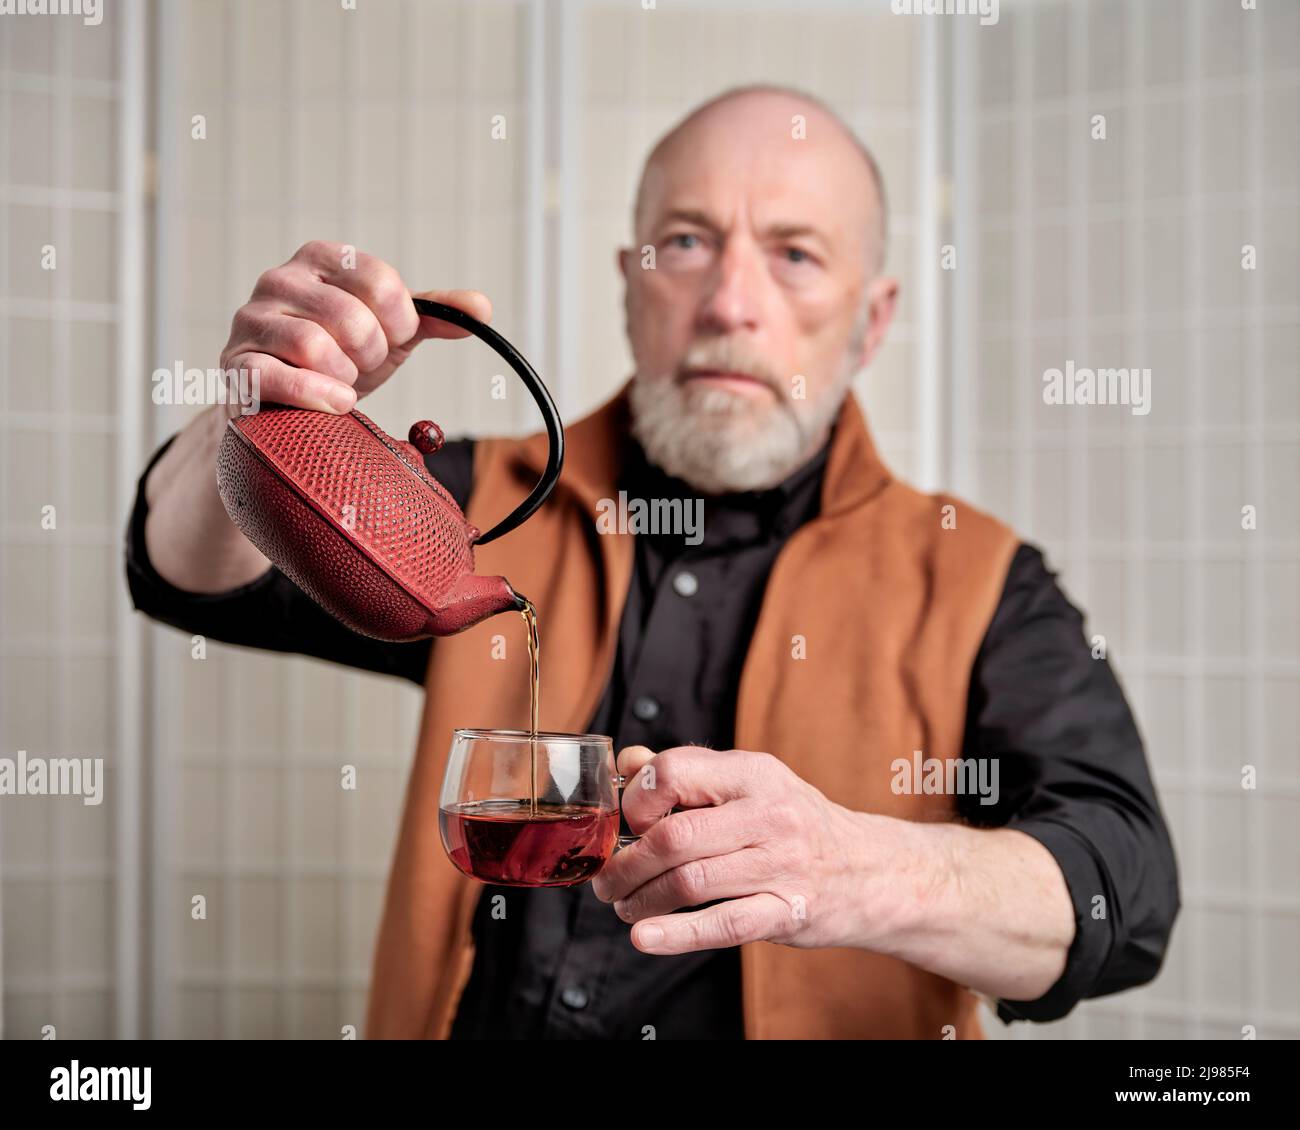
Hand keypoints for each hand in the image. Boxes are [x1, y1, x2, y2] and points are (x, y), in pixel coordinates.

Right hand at [218, 240, 491, 416]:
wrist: (293, 401)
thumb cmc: (345, 356)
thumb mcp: (393, 330)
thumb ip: (435, 315)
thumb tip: (481, 308)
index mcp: (323, 258)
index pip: (380, 281)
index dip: (400, 322)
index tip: (394, 340)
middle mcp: (281, 279)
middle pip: (351, 315)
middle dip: (372, 353)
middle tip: (364, 366)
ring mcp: (252, 321)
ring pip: (314, 345)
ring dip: (345, 376)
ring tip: (343, 382)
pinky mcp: (236, 365)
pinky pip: (275, 378)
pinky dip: (316, 396)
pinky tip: (336, 403)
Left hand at [591, 745, 903, 954]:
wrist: (873, 869)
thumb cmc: (797, 823)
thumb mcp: (750, 783)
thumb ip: (689, 772)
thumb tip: (628, 762)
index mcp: (754, 772)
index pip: (675, 772)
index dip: (638, 800)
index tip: (627, 824)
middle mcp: (770, 813)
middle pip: (675, 836)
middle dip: (628, 863)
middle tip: (608, 879)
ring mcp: (782, 864)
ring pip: (690, 882)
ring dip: (642, 900)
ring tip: (625, 907)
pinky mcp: (789, 911)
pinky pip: (724, 924)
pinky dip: (676, 935)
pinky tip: (645, 937)